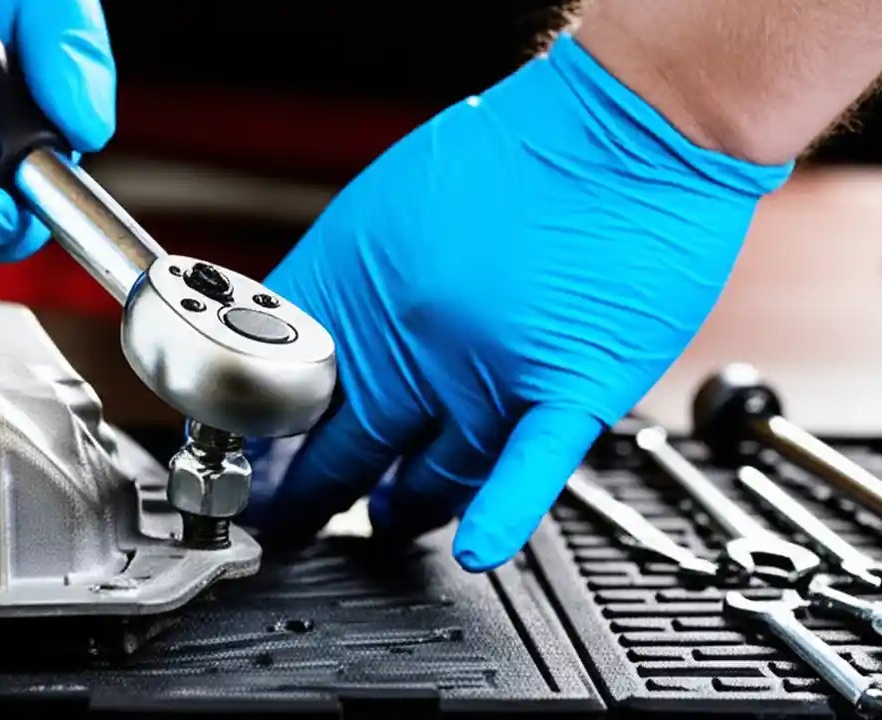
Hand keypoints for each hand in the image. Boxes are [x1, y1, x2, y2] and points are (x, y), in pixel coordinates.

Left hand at [248, 33, 793, 570]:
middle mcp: (412, 332)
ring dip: (400, 507)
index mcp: (359, 280)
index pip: (282, 378)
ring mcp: (490, 366)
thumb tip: (311, 326)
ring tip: (384, 522)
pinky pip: (525, 469)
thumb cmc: (526, 144)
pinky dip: (500, 516)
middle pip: (344, 439)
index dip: (260, 430)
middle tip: (291, 518)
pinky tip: (477, 552)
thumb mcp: (396, 196)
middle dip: (311, 490)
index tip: (250, 459)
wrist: (632, 121)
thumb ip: (354, 273)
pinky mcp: (570, 388)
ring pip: (431, 469)